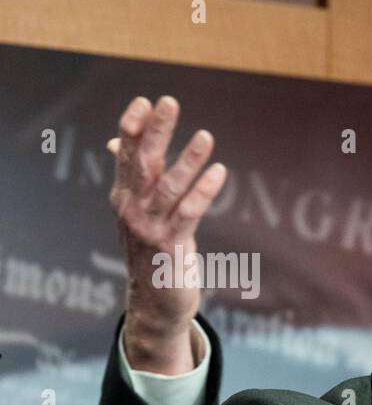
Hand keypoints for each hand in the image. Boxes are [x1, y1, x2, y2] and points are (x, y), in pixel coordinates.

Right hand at [107, 95, 226, 373]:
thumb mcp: (140, 213)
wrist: (155, 303)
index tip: (147, 101)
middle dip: (157, 131)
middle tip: (170, 102)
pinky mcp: (169, 246)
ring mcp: (148, 228)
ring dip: (188, 160)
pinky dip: (203, 190)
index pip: (126, 154)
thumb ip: (135, 179)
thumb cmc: (153, 253)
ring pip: (168, 186)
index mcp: (124, 197)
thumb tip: (120, 143)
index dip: (135, 127)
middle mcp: (131, 209)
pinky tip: (219, 172)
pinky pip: (188, 212)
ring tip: (206, 136)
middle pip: (144, 162)